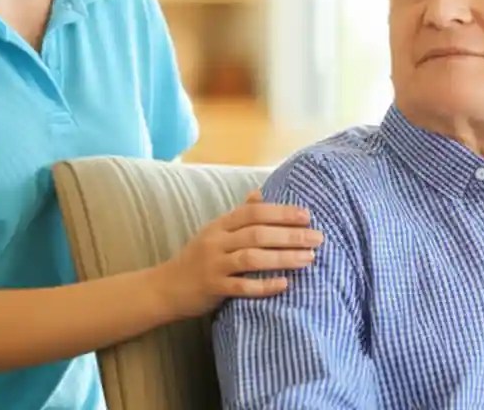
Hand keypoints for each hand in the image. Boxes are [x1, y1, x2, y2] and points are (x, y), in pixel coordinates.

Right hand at [155, 190, 323, 318]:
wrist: (165, 287)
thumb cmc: (197, 258)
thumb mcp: (214, 232)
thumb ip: (239, 215)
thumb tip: (261, 193)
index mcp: (220, 225)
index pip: (254, 212)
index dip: (281, 212)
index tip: (307, 216)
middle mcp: (216, 241)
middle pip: (257, 234)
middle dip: (290, 235)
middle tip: (318, 238)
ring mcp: (213, 265)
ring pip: (252, 258)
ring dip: (283, 258)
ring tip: (309, 258)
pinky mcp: (212, 288)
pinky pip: (241, 287)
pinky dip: (264, 285)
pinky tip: (285, 284)